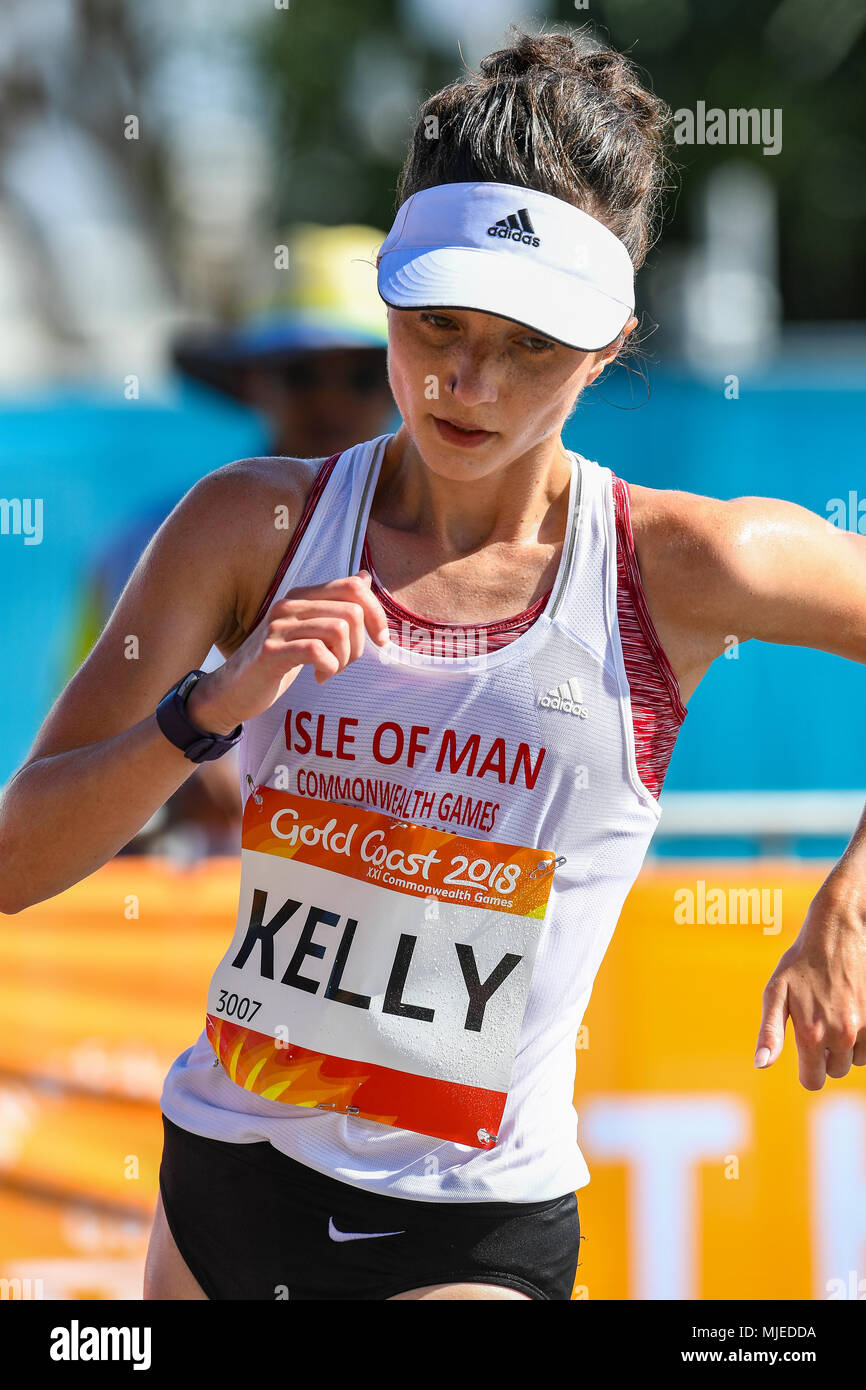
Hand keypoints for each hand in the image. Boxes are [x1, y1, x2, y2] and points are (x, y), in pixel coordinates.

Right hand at [185, 571, 389, 733]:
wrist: (231, 691)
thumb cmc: (275, 662)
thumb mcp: (308, 629)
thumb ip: (334, 604)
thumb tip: (364, 577)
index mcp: (301, 596)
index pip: (353, 586)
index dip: (376, 613)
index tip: (380, 640)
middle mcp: (290, 604)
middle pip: (351, 611)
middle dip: (359, 644)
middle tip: (343, 663)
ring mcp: (278, 627)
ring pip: (338, 630)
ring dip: (344, 658)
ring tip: (330, 670)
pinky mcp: (271, 651)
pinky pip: (317, 651)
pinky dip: (328, 668)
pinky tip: (319, 678)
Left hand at [754, 872, 865, 1088]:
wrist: (836, 934)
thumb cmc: (800, 963)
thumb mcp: (776, 992)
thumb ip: (769, 1032)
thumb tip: (761, 1065)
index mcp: (811, 1034)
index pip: (812, 1081)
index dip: (807, 1071)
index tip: (805, 1054)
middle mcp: (841, 1036)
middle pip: (834, 1071)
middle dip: (825, 1056)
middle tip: (818, 1023)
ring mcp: (864, 1028)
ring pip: (855, 1060)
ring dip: (845, 1046)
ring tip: (833, 1013)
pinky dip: (862, 1037)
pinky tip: (849, 1012)